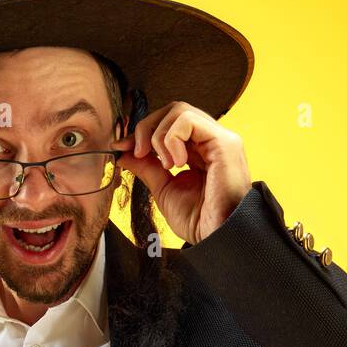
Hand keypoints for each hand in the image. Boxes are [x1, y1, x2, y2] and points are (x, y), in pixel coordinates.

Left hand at [112, 101, 251, 244]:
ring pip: (179, 110)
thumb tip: (124, 153)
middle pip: (172, 110)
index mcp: (198, 150)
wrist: (217, 237)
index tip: (122, 147)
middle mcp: (210, 140)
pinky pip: (188, 121)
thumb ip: (147, 168)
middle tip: (139, 153)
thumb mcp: (163, 189)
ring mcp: (219, 139)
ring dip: (159, 136)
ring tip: (165, 165)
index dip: (143, 131)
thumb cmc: (199, 220)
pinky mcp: (224, 142)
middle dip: (147, 128)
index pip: (168, 123)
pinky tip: (176, 163)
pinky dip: (172, 138)